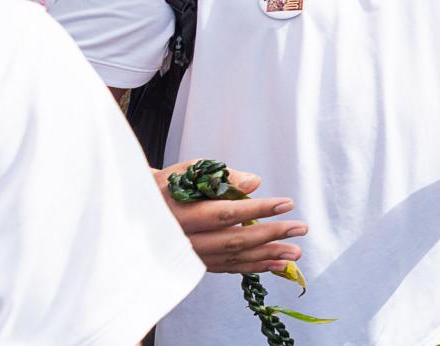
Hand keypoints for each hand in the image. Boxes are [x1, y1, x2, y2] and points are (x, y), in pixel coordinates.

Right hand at [156, 160, 306, 274]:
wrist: (138, 211)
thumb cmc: (167, 185)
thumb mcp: (188, 172)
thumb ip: (222, 178)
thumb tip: (254, 183)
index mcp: (183, 214)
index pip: (226, 213)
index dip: (258, 210)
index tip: (286, 203)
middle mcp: (187, 240)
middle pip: (234, 239)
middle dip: (272, 234)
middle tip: (301, 229)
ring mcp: (192, 256)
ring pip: (234, 258)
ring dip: (268, 255)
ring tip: (295, 252)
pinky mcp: (197, 264)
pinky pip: (229, 267)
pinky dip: (254, 266)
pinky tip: (277, 264)